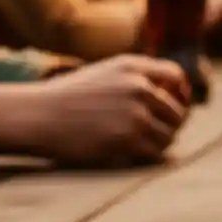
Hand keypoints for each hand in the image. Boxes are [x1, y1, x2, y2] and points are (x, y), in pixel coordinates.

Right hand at [0, 55, 190, 167]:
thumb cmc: (67, 97)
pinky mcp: (128, 139)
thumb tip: (166, 94)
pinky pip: (156, 151)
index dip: (181, 93)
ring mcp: (135, 113)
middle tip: (160, 134)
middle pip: (177, 110)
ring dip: (162, 142)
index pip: (176, 76)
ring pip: (169, 134)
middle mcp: (138, 86)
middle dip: (171, 124)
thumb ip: (133, 77)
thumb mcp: (102, 73)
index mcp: (132, 65)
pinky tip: (138, 155)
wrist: (40, 115)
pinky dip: (151, 155)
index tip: (176, 106)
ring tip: (147, 146)